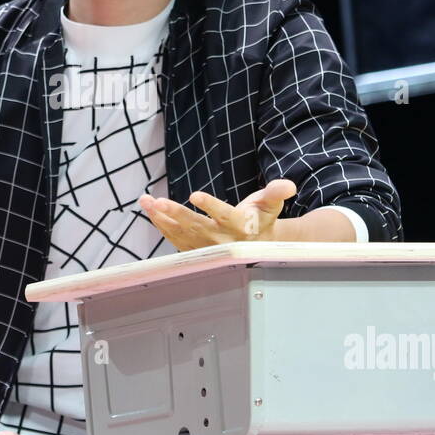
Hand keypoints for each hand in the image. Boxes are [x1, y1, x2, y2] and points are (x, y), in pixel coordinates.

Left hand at [139, 178, 296, 250]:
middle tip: (158, 202)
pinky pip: (174, 238)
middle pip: (195, 226)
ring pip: (180, 233)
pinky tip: (150, 211)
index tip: (195, 195)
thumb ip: (276, 192)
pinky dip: (161, 225)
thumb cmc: (261, 218)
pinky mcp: (194, 249)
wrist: (254, 244)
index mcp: (239, 227)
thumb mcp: (271, 204)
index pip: (224, 216)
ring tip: (146, 202)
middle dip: (176, 213)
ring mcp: (205, 247)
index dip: (209, 206)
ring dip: (161, 218)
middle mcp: (220, 240)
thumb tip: (288, 185)